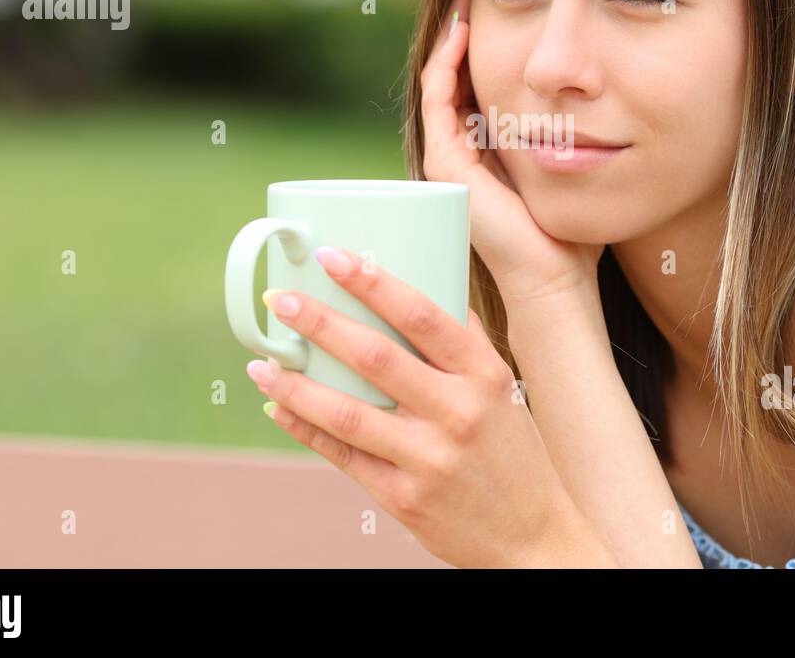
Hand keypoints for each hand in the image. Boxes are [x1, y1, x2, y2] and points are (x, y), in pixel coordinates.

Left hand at [247, 246, 606, 567]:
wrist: (533, 536)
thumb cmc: (515, 454)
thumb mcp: (504, 390)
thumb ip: (467, 342)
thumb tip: (435, 283)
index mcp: (484, 375)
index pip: (422, 315)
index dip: (373, 282)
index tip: (333, 258)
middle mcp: (457, 413)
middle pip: (375, 356)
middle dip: (320, 323)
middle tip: (280, 300)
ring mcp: (428, 459)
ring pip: (346, 412)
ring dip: (295, 383)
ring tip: (261, 362)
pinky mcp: (403, 497)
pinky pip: (342, 456)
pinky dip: (304, 430)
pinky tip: (278, 407)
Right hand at [420, 0, 605, 305]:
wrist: (558, 279)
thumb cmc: (574, 234)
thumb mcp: (577, 163)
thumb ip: (579, 133)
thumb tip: (603, 93)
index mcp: (486, 150)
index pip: (475, 79)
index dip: (482, 34)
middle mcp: (460, 150)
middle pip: (454, 70)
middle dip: (462, 19)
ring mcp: (447, 157)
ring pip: (440, 78)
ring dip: (450, 30)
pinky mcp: (446, 164)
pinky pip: (438, 99)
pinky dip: (446, 62)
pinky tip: (463, 29)